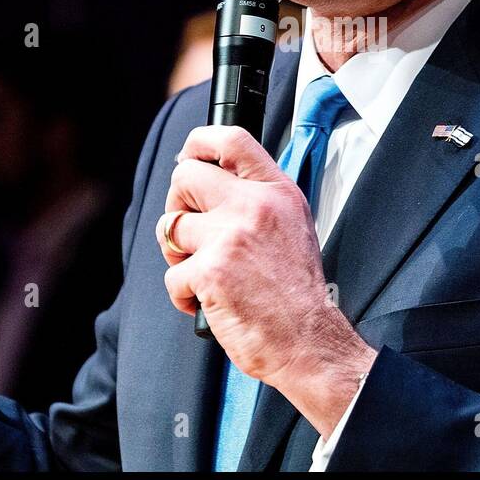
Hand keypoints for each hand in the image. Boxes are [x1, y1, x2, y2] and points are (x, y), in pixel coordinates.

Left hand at [159, 125, 376, 437]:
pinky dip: (183, 294)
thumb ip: (259, 199)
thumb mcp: (293, 226)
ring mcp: (230, 236)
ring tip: (202, 271)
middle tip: (189, 230)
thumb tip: (211, 181)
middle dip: (177, 204)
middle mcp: (254, 206)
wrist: (308, 340)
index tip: (189, 156)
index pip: (233, 140)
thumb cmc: (298, 293)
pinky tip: (207, 302)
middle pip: (185, 176)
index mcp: (277, 192)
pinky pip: (173, 273)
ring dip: (177, 252)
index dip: (199, 142)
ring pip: (171, 226)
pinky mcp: (210, 270)